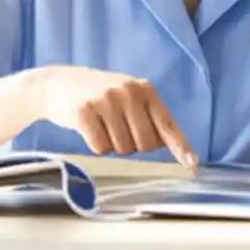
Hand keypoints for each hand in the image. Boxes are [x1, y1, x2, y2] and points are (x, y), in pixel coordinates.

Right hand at [31, 66, 196, 167]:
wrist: (57, 84)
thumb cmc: (99, 95)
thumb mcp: (128, 96)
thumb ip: (148, 116)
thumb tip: (169, 146)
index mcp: (145, 89)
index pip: (168, 124)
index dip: (181, 147)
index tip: (192, 164)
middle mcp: (128, 92)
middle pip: (145, 144)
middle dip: (134, 145)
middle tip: (118, 128)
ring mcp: (106, 101)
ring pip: (122, 148)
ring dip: (113, 144)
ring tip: (102, 124)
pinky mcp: (84, 113)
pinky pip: (100, 147)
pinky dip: (96, 145)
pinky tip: (89, 128)